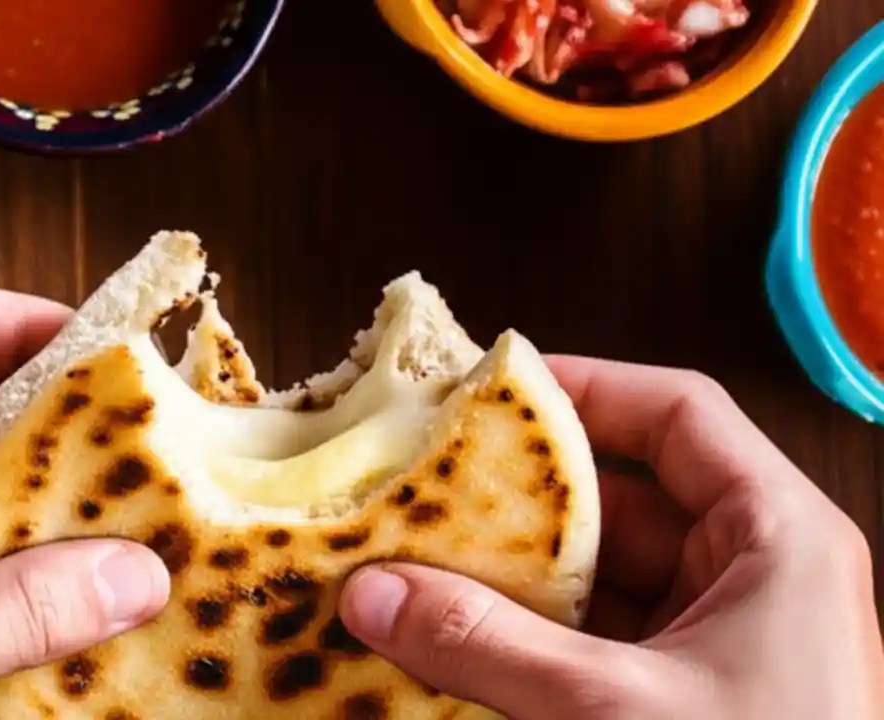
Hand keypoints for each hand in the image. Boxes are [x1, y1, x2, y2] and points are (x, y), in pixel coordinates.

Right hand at [339, 358, 883, 718]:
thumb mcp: (613, 712)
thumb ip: (487, 648)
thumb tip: (375, 595)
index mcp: (779, 538)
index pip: (679, 416)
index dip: (586, 388)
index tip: (494, 390)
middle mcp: (755, 575)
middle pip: (623, 497)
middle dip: (520, 499)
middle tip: (430, 487)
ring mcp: (720, 640)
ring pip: (601, 575)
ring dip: (513, 576)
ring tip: (424, 563)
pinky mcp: (687, 693)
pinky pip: (595, 639)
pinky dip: (529, 636)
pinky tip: (460, 637)